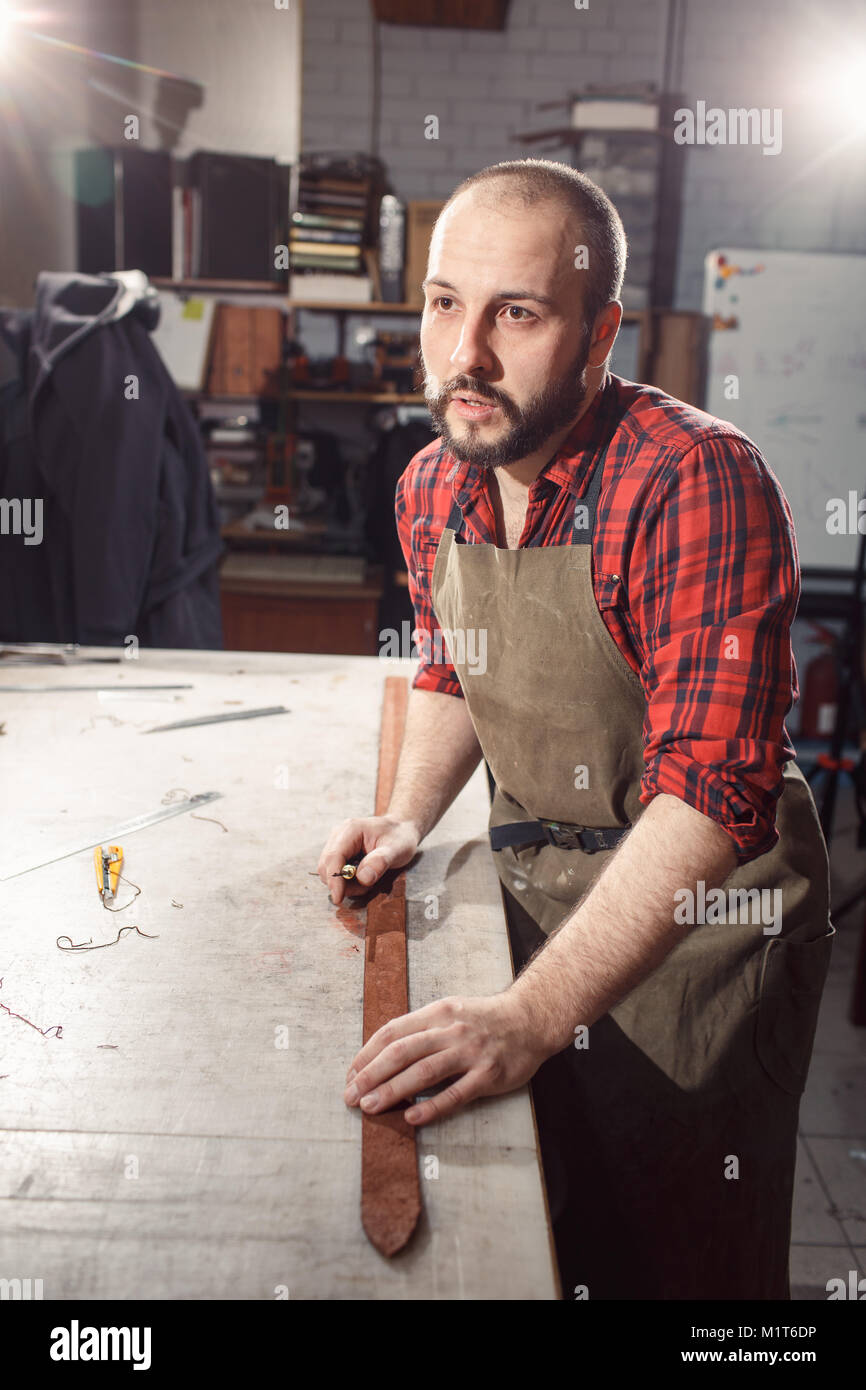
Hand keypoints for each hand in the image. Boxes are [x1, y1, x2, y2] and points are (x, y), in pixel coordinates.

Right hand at [316, 815, 419, 903]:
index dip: (334, 879)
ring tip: (367, 882)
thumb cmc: (400, 837)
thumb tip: (362, 878)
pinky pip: (335, 871)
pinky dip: (346, 881)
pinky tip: (363, 878)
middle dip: (341, 883)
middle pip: (326, 866)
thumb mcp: (397, 849)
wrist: (401, 829)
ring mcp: (337, 843)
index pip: (333, 857)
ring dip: (344, 884)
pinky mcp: (340, 852)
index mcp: (351, 830)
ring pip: (328, 871)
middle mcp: (339, 835)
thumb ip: (380, 862)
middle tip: (365, 887)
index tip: (339, 897)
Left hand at [343, 992, 547, 1125]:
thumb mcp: (450, 1011)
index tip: (350, 1075)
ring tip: (371, 1107)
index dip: (367, 1054)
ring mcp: (470, 1052)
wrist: (531, 1018)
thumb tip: (383, 1054)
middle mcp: (451, 1030)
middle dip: (371, 1075)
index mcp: (437, 1013)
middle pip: (402, 1051)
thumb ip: (421, 1030)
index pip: (392, 1032)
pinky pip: (456, 1093)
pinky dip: (432, 1106)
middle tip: (350, 1096)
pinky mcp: (489, 1074)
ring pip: (424, 1071)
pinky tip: (412, 1117)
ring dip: (393, 1090)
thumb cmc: (484, 1019)